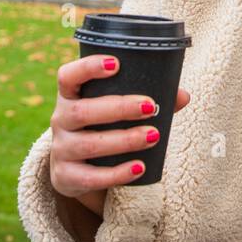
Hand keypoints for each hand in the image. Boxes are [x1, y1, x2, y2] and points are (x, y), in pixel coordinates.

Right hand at [49, 53, 190, 198]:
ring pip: (88, 145)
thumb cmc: (101, 129)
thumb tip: (182, 96)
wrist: (75, 171)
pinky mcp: (65, 177)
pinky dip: (117, 173)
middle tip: (151, 106)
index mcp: (70, 96)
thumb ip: (145, 100)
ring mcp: (60, 149)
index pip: (67, 76)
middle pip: (81, 111)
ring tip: (153, 136)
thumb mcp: (114, 113)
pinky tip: (139, 167)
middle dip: (119, 108)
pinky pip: (90, 177)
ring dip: (124, 140)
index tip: (116, 63)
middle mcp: (60, 120)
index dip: (87, 67)